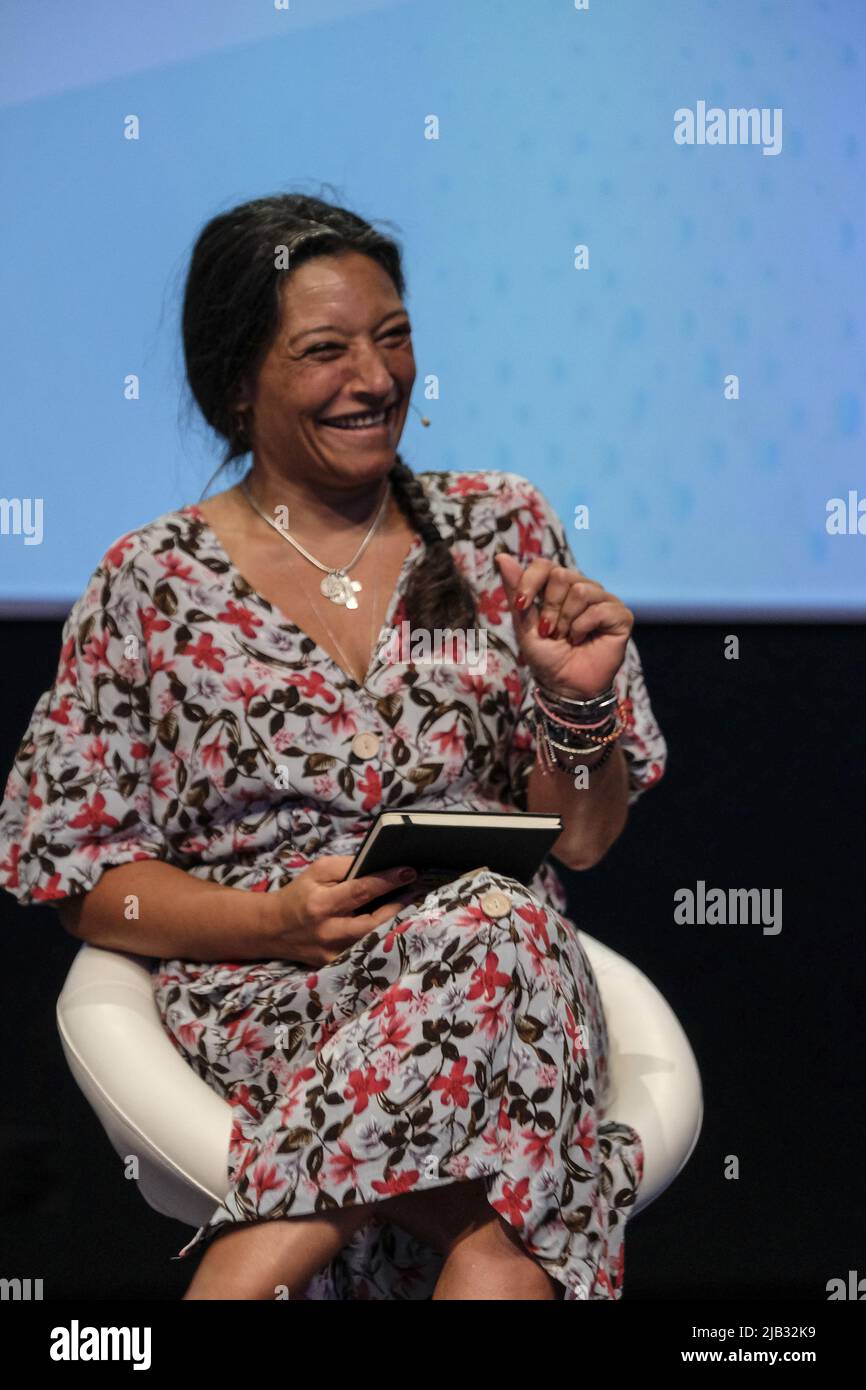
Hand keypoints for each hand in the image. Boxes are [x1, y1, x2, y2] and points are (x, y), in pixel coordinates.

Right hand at [266, 855, 416, 965]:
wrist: (272, 929)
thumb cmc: (299, 895)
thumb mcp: (317, 871)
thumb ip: (346, 866)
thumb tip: (377, 864)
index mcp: (321, 904)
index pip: (360, 891)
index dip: (387, 881)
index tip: (409, 872)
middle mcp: (328, 932)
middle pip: (373, 923)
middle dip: (397, 906)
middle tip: (414, 890)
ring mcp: (333, 953)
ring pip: (372, 940)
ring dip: (392, 922)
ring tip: (407, 905)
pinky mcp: (335, 964)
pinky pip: (364, 950)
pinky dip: (379, 936)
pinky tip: (391, 923)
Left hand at [495, 551, 632, 697]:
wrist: (565, 686)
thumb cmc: (546, 657)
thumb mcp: (524, 624)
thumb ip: (516, 591)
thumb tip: (501, 556)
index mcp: (558, 587)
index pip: (544, 565)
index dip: (530, 582)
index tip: (522, 606)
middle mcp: (582, 588)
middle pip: (561, 576)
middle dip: (550, 608)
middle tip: (550, 632)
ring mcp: (603, 600)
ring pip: (581, 591)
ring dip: (566, 620)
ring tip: (566, 638)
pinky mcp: (620, 615)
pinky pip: (599, 609)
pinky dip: (583, 628)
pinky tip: (581, 640)